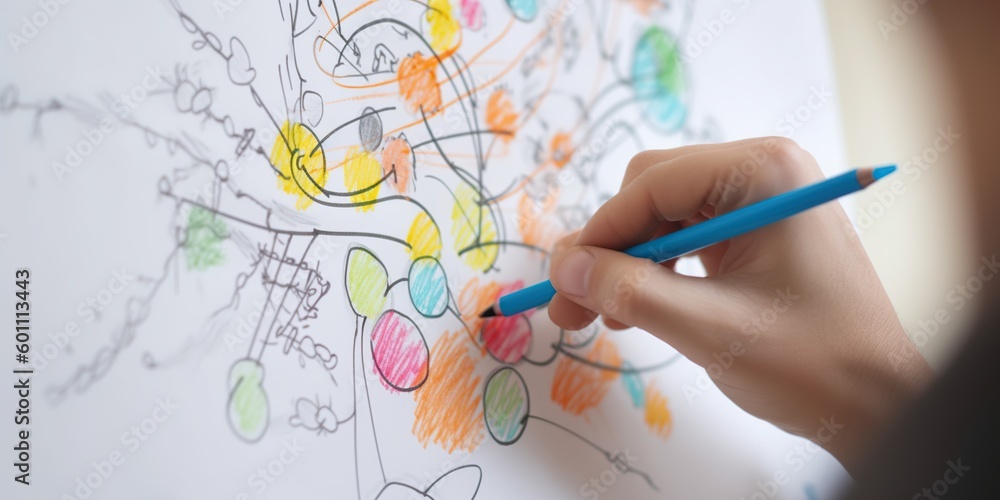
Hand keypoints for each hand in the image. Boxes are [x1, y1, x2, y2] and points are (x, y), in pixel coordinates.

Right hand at [546, 137, 932, 471]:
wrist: (879, 402)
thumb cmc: (813, 363)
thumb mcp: (710, 329)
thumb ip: (630, 291)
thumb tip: (564, 267)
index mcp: (764, 173)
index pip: (652, 184)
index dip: (598, 233)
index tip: (561, 282)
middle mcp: (762, 171)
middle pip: (651, 193)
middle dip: (610, 250)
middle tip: (573, 307)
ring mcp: (759, 200)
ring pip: (661, 216)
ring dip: (627, 264)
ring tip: (602, 319)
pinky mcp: (754, 231)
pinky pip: (684, 236)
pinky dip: (655, 272)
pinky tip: (638, 311)